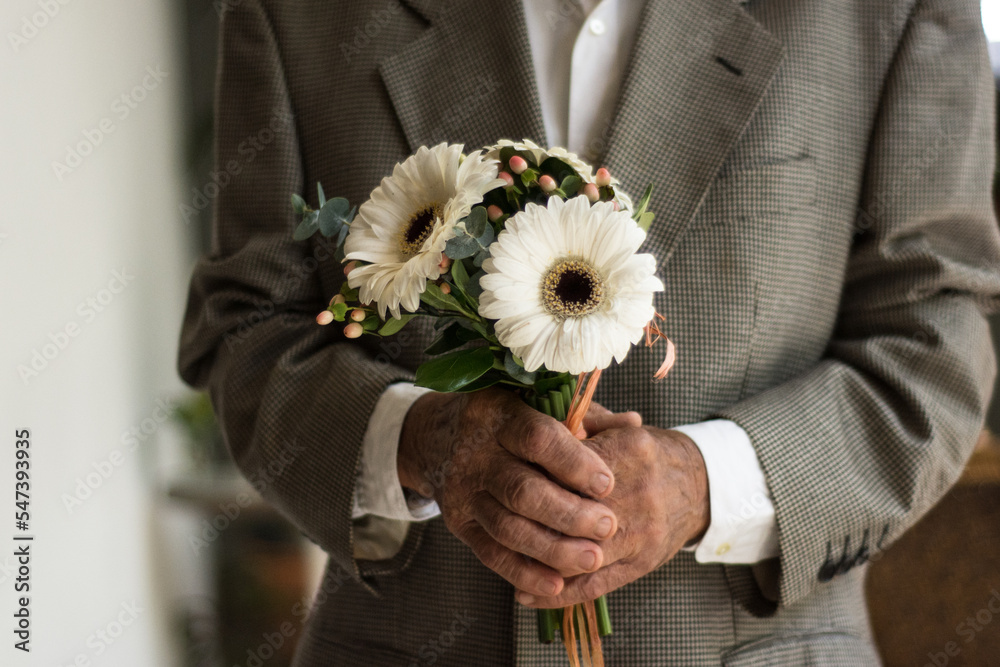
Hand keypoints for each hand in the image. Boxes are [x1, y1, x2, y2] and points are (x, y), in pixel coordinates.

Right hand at [397, 389, 640, 597]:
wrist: (438, 438)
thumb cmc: (505, 420)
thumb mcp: (536, 401)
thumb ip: (584, 416)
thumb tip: (633, 424)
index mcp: (499, 414)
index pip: (538, 439)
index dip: (574, 463)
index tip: (608, 482)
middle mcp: (477, 453)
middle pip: (523, 490)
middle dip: (569, 513)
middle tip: (608, 526)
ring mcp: (464, 491)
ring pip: (509, 528)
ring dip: (553, 549)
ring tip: (593, 559)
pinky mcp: (459, 523)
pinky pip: (492, 554)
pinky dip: (524, 573)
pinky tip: (556, 584)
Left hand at [514, 424, 709, 608]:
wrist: (700, 486)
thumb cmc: (649, 456)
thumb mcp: (622, 428)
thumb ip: (584, 420)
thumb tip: (541, 418)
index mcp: (629, 450)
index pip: (568, 464)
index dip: (534, 473)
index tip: (507, 475)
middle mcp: (636, 493)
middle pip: (569, 512)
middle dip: (529, 518)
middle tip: (494, 519)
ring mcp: (640, 533)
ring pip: (576, 554)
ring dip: (534, 564)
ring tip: (501, 561)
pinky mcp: (641, 564)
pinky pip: (593, 586)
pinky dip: (555, 595)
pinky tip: (525, 595)